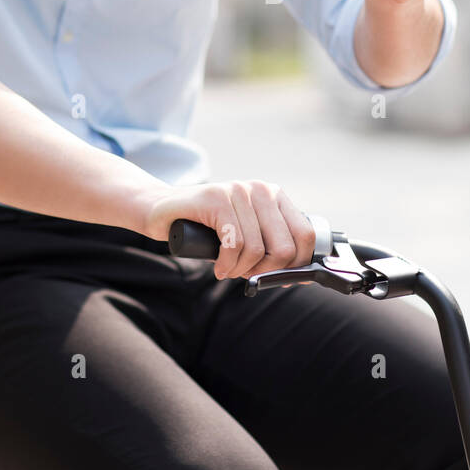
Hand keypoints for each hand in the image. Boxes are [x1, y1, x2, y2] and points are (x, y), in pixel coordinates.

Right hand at [139, 180, 315, 280]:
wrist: (163, 212)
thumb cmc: (207, 228)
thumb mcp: (246, 235)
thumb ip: (272, 248)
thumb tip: (302, 275)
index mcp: (275, 196)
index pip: (306, 235)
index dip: (297, 265)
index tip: (280, 279)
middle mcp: (261, 189)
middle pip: (284, 247)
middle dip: (266, 272)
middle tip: (247, 276)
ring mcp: (238, 191)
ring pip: (256, 249)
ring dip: (241, 271)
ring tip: (228, 269)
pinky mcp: (216, 198)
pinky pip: (233, 244)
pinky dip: (227, 265)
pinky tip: (219, 267)